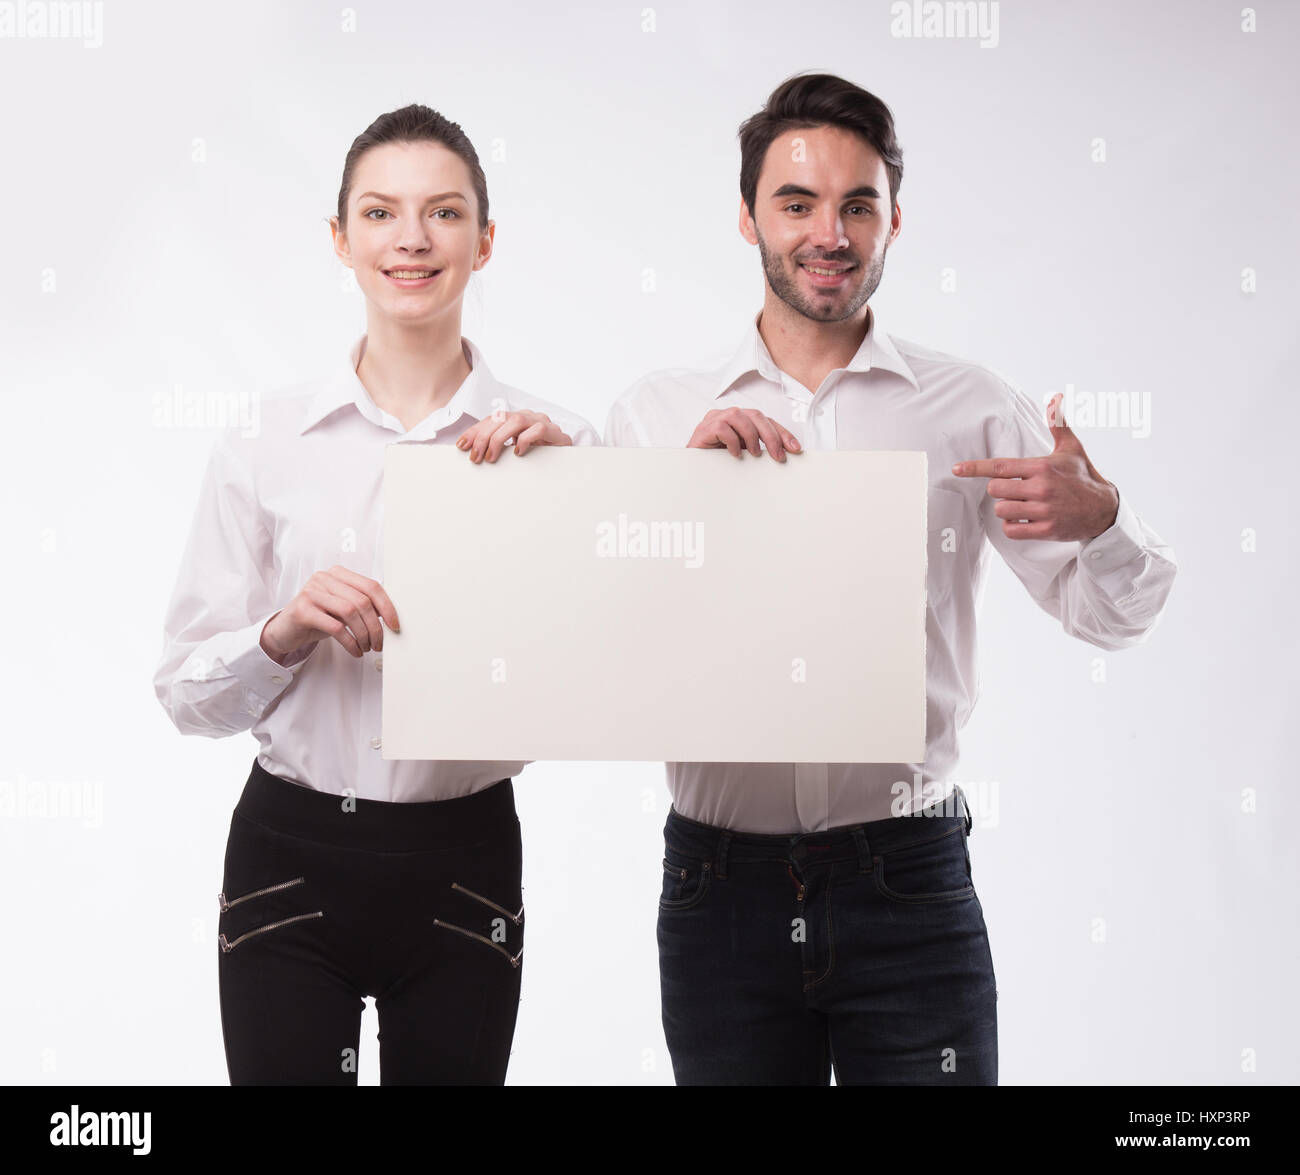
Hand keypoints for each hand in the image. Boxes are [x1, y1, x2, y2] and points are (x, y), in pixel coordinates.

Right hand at [260, 565, 399, 662]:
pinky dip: (350, 642)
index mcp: (338, 574)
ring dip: (364, 635)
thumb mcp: (343, 609)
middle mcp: (324, 578)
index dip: (387, 607)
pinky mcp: (303, 610)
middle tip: (379, 644)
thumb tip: (391, 617)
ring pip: (350, 612)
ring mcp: (311, 592)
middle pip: (362, 601)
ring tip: (367, 647)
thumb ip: (363, 606)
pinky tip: (355, 650)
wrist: (285, 631)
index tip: (394, 625)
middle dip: (375, 626)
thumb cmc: (319, 618)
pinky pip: (336, 627)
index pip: (371, 586)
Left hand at [455, 410, 571, 461]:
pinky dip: (526, 440)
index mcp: (515, 419)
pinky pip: (539, 430)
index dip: (475, 431)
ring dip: (499, 439)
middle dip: (483, 437)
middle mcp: (527, 417)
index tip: (462, 445)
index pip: (491, 419)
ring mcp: (542, 422)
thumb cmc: (538, 455)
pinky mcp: (556, 433)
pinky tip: (518, 452)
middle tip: (476, 456)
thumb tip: (472, 451)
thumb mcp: (513, 450)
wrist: (569, 460)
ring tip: (492, 457)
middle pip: (500, 418)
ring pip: (517, 421)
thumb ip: (497, 446)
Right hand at [687, 407, 801, 461]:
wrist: (691, 470)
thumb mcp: (744, 454)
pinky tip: (735, 454)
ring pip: (740, 416)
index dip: (782, 433)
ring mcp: (715, 419)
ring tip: (755, 454)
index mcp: (741, 420)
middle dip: (771, 436)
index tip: (795, 449)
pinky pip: (722, 427)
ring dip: (751, 436)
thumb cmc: (717, 462)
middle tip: (779, 455)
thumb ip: (758, 448)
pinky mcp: (704, 428)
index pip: (765, 420)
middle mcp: (728, 415)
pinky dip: (732, 441)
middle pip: (756, 415)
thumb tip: (782, 453)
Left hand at [952, 393, 1119, 541]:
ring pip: (1001, 510)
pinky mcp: (1046, 530)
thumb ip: (1058, 424)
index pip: (1000, 467)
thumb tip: (1056, 397)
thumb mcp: (1072, 448)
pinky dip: (1011, 527)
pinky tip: (1022, 520)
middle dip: (999, 490)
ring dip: (1005, 509)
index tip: (957, 469)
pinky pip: (1012, 530)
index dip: (975, 468)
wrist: (1104, 509)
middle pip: (996, 490)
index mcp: (1042, 467)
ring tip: (1020, 505)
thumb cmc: (1083, 476)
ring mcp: (1043, 511)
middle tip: (1015, 490)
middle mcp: (1041, 488)